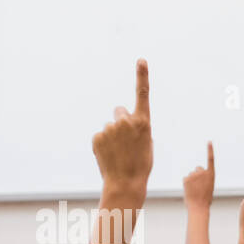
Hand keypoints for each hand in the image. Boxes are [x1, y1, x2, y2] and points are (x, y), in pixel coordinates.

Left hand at [92, 59, 152, 201]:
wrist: (126, 183)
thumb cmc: (141, 165)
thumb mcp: (146, 144)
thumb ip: (137, 127)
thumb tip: (123, 118)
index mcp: (143, 123)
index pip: (142, 94)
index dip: (142, 76)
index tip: (141, 60)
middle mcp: (126, 121)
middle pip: (119, 112)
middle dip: (121, 122)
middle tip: (126, 142)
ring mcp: (110, 128)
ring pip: (110, 127)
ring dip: (113, 137)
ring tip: (119, 154)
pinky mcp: (97, 136)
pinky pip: (100, 136)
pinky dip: (104, 145)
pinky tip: (110, 156)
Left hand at [183, 141, 214, 207]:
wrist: (199, 206)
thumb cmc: (205, 200)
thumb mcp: (209, 187)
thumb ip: (204, 179)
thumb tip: (197, 178)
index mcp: (211, 175)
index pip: (211, 159)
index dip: (210, 150)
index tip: (209, 141)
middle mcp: (203, 172)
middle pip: (198, 169)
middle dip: (198, 175)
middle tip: (199, 186)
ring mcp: (194, 174)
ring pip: (191, 175)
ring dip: (192, 181)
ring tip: (195, 190)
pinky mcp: (186, 178)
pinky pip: (186, 179)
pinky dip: (187, 184)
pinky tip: (190, 190)